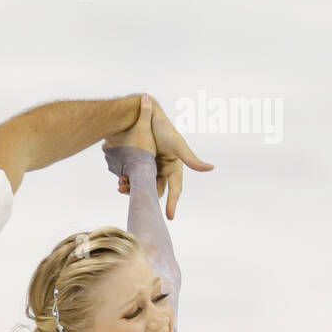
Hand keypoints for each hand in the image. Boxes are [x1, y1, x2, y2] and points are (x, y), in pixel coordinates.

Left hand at [108, 93, 213, 219]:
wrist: (144, 114)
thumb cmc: (165, 128)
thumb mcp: (179, 145)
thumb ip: (192, 159)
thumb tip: (211, 168)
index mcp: (173, 167)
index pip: (174, 189)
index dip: (172, 203)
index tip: (169, 217)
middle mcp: (162, 169)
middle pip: (156, 190)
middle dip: (147, 196)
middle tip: (139, 203)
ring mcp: (149, 168)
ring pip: (143, 186)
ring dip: (134, 189)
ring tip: (122, 187)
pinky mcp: (137, 165)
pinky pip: (133, 178)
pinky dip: (128, 181)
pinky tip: (120, 181)